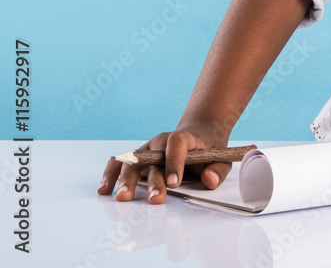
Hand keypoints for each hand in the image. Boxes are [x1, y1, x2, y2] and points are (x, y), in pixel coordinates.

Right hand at [97, 125, 232, 203]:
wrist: (199, 134)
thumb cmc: (208, 149)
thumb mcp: (221, 157)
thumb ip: (217, 170)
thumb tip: (208, 181)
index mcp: (183, 139)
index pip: (176, 144)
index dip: (175, 162)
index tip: (175, 182)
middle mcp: (161, 143)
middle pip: (152, 157)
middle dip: (154, 180)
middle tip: (156, 200)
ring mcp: (147, 151)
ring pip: (133, 161)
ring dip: (127, 179)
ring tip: (123, 197)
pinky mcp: (138, 161)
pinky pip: (120, 164)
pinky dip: (111, 174)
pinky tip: (104, 188)